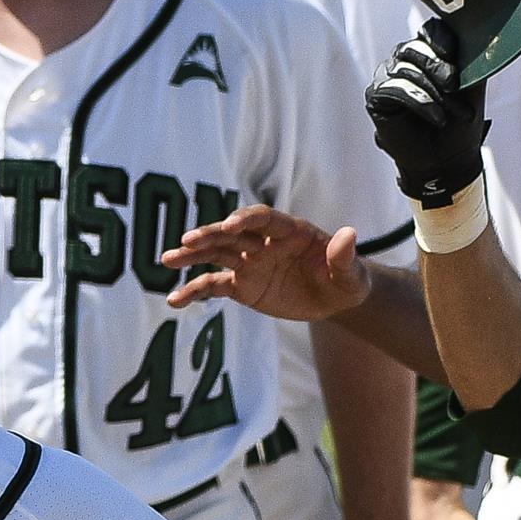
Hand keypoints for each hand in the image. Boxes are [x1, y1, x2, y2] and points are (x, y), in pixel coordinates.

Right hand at [165, 205, 372, 320]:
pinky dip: (193, 292)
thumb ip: (345, 257)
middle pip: (232, 234)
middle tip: (187, 240)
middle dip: (210, 235)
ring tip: (167, 259)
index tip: (230, 225)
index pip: (263, 219)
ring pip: (215, 254)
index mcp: (290, 232)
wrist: (334, 299)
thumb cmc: (347, 282)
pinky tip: (175, 301)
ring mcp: (249, 262)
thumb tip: (348, 235)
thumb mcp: (353, 274)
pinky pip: (213, 286)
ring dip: (191, 256)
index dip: (246, 219)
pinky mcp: (240, 285)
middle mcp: (264, 242)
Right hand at [366, 21, 490, 206]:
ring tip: (451, 112)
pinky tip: (436, 117)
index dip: (440, 38)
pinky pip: (394, 88)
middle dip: (437, 67)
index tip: (453, 53)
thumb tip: (477, 36)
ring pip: (405, 70)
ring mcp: (386, 79)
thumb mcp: (472, 85)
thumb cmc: (460, 122)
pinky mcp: (376, 98)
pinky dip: (419, 102)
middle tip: (455, 86)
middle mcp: (402, 62)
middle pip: (413, 48)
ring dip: (434, 92)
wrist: (448, 158)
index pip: (428, 31)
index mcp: (427, 55)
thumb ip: (470, 59)